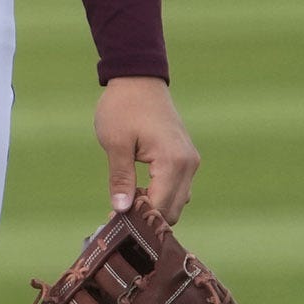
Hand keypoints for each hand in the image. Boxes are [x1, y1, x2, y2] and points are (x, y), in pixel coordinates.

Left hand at [95, 76, 200, 219]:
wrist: (139, 80)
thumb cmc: (123, 108)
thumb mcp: (115, 144)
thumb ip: (120, 179)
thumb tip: (121, 210)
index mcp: (173, 162)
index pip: (160, 207)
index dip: (138, 220)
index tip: (113, 223)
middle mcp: (189, 165)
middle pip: (172, 211)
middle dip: (147, 218)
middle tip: (116, 215)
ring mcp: (190, 162)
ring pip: (177, 202)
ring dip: (154, 207)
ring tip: (125, 201)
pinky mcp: (186, 159)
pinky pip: (177, 188)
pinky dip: (160, 195)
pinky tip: (137, 191)